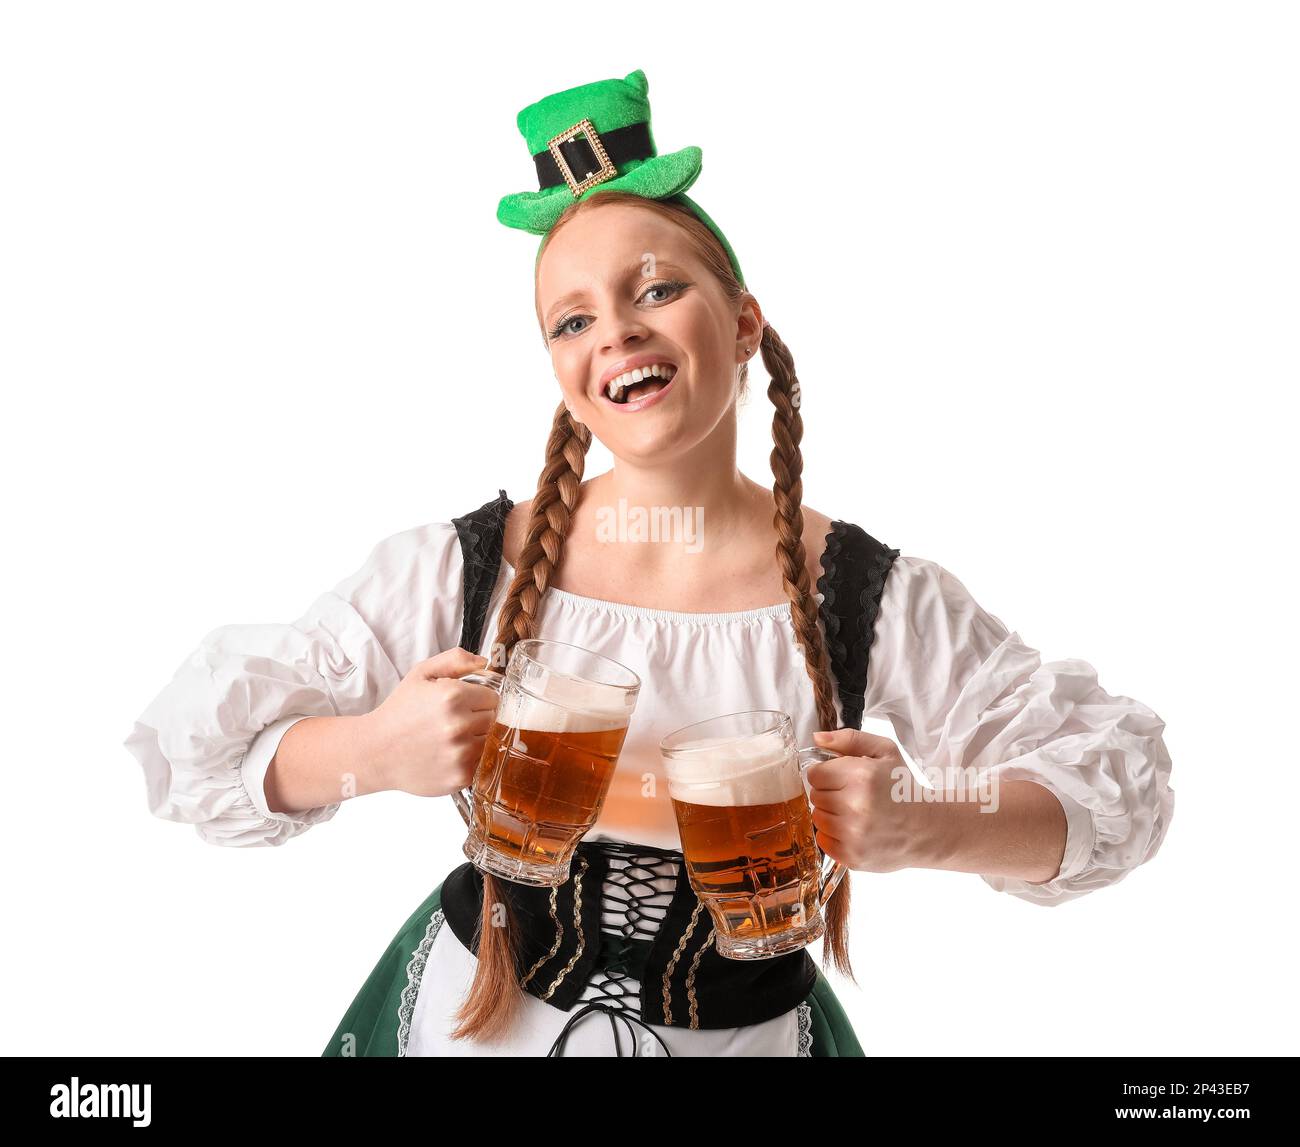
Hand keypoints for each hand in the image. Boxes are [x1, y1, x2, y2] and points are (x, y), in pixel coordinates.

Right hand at [359, 648, 498, 797]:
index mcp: (452, 696)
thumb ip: (455, 660)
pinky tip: (448, 755)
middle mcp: (458, 725)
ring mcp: (460, 753)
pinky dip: (469, 761)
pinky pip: (481, 764)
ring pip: (490, 742)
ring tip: (450, 739)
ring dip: (476, 740)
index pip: (493, 698)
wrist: (374, 752)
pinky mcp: (459, 777)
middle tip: (454, 722)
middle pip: (494, 720)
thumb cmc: (398, 712)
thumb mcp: (421, 674)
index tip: (465, 705)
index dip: (480, 700)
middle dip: (478, 719)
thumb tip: (485, 662)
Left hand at [806, 728, 935, 873]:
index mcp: (861, 775)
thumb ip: (849, 739)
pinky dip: (834, 835)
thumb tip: (817, 738)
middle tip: (854, 796)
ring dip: (831, 814)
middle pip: (815, 796)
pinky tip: (854, 829)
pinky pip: (823, 840)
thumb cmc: (903, 788)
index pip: (815, 774)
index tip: (843, 778)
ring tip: (855, 813)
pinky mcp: (852, 856)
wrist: (928, 828)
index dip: (828, 774)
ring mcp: (853, 834)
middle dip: (830, 793)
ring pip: (817, 818)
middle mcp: (855, 805)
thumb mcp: (885, 752)